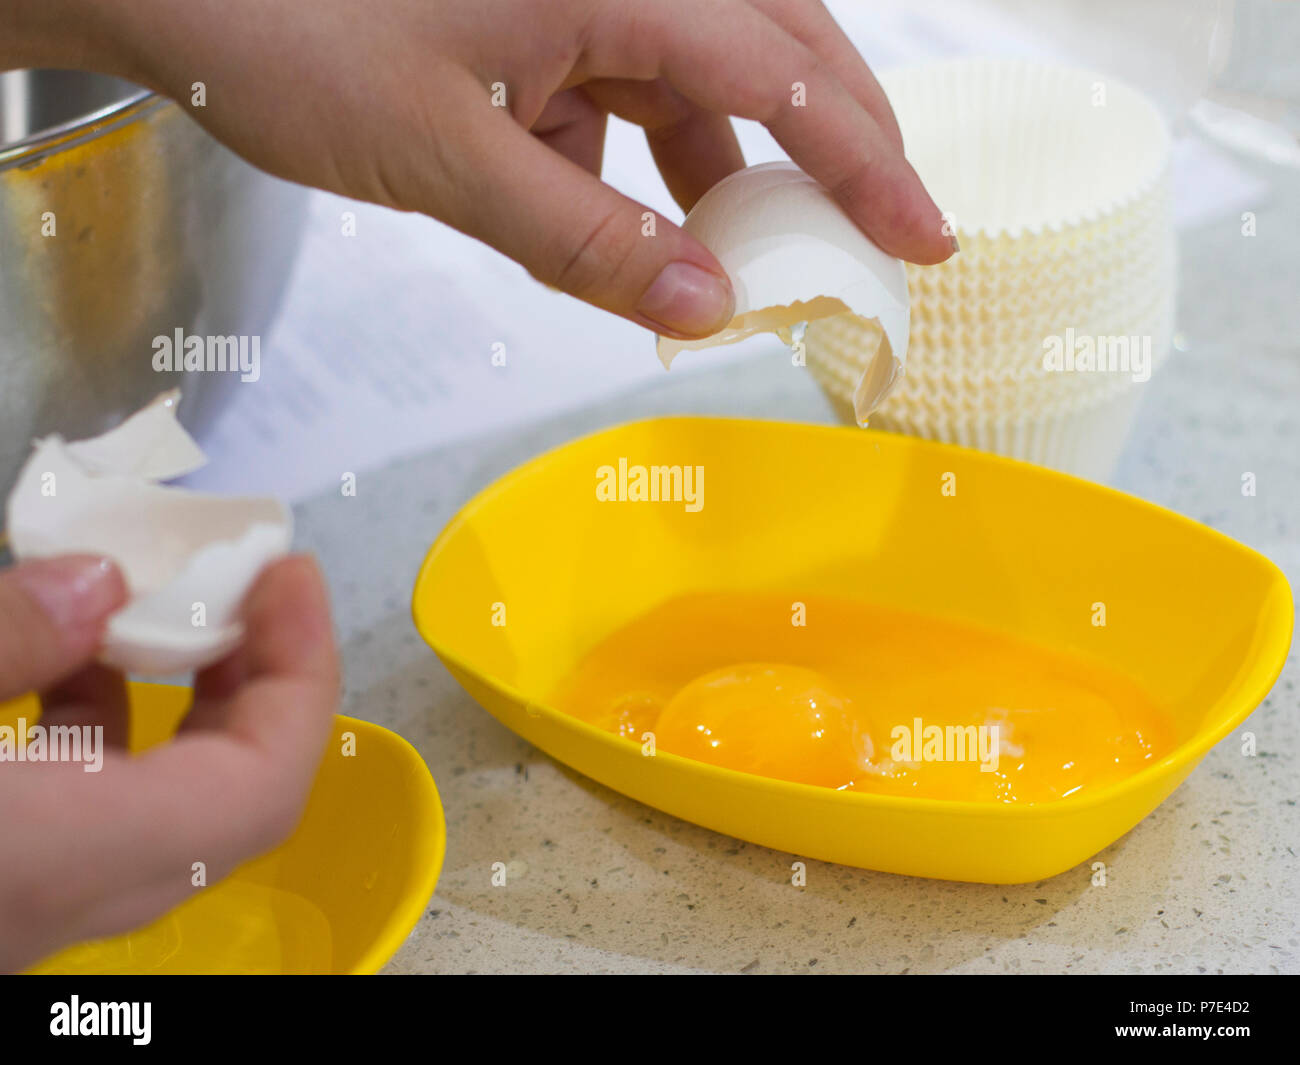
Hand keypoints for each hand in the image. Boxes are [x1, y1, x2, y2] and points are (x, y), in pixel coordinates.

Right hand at [0, 554, 338, 972]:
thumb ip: (4, 644)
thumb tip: (99, 581)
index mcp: (63, 859)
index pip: (259, 787)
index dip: (301, 673)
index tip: (293, 576)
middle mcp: (68, 899)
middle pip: (233, 794)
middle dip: (262, 676)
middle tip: (252, 580)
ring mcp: (35, 901)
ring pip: (167, 803)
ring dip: (189, 700)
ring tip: (176, 603)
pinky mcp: (10, 881)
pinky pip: (95, 808)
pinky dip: (106, 728)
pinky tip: (69, 660)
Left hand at [8, 0, 953, 338]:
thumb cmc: (291, 34)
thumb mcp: (450, 160)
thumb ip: (586, 239)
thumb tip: (705, 310)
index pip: (782, 70)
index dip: (864, 160)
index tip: (925, 235)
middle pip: (771, 45)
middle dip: (829, 143)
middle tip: (879, 231)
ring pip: (697, 76)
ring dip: (721, 166)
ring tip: (744, 253)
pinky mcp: (539, 16)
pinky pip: (620, 88)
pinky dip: (628, 158)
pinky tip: (602, 212)